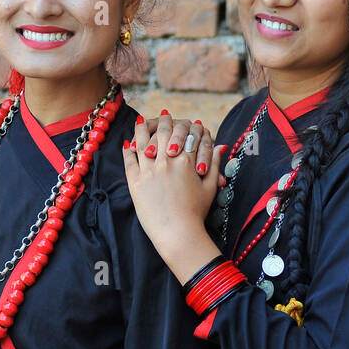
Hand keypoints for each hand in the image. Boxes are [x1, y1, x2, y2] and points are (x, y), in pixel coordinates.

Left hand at [123, 110, 224, 283]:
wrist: (177, 233)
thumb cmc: (196, 212)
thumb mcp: (210, 186)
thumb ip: (214, 163)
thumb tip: (220, 145)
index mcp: (186, 162)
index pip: (183, 134)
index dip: (181, 124)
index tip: (177, 119)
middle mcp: (166, 162)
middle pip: (163, 132)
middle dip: (162, 121)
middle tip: (161, 116)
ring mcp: (148, 171)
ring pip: (143, 142)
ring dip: (142, 129)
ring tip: (140, 122)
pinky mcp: (135, 182)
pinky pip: (129, 160)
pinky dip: (128, 149)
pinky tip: (128, 143)